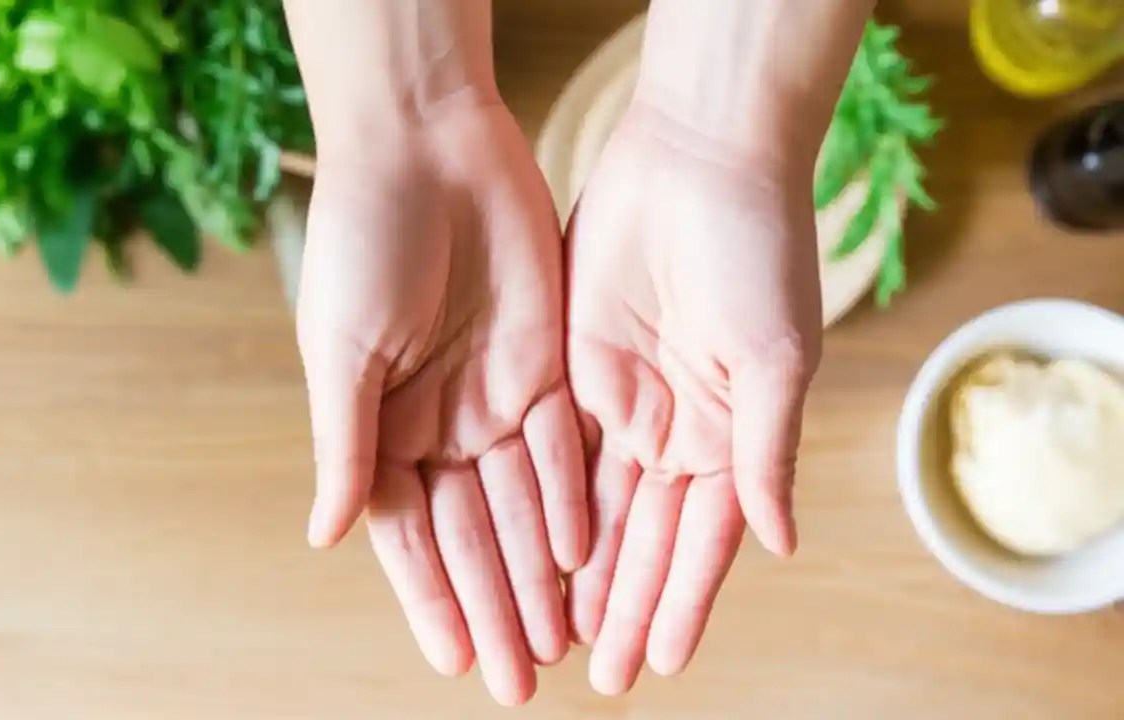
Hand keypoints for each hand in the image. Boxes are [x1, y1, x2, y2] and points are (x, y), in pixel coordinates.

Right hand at [295, 98, 587, 705]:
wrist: (425, 144)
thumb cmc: (362, 241)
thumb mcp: (342, 350)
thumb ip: (345, 446)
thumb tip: (327, 540)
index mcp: (379, 426)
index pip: (410, 535)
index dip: (434, 599)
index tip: (457, 661)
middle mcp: (438, 422)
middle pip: (474, 534)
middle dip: (497, 605)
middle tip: (522, 678)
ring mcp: (494, 396)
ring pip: (525, 503)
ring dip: (542, 571)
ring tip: (563, 641)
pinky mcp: (546, 363)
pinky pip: (564, 446)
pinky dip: (574, 499)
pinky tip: (585, 555)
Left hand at [564, 103, 821, 694]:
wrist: (701, 155)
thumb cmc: (759, 247)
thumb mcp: (775, 356)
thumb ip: (766, 453)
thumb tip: (780, 545)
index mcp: (732, 431)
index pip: (701, 539)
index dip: (680, 600)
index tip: (657, 662)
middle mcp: (677, 426)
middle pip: (641, 536)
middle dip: (620, 604)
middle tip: (596, 673)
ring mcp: (622, 398)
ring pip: (593, 504)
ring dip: (578, 570)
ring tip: (555, 632)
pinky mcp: (573, 364)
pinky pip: (553, 447)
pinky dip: (543, 501)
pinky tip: (528, 549)